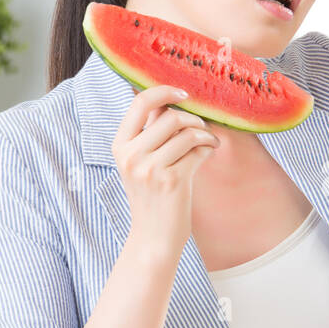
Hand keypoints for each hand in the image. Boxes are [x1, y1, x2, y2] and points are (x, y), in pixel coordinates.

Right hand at [112, 85, 219, 257]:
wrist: (153, 236)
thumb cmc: (152, 195)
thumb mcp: (140, 162)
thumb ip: (152, 132)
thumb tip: (172, 99)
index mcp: (120, 146)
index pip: (140, 103)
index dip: (165, 91)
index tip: (185, 93)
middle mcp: (131, 155)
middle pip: (171, 116)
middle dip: (194, 119)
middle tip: (202, 128)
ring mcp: (150, 169)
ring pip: (187, 133)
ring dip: (204, 134)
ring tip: (208, 142)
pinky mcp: (172, 181)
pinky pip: (198, 151)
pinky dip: (208, 148)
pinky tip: (209, 152)